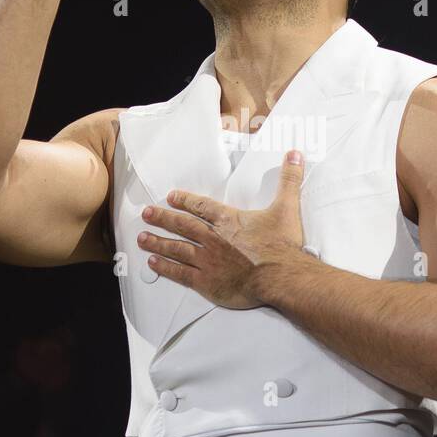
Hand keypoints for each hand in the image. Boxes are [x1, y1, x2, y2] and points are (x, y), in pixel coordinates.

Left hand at [139, 150, 306, 308]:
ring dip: (158, 241)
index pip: (201, 206)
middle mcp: (213, 238)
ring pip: (176, 248)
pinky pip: (180, 273)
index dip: (185, 200)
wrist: (280, 276)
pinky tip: (153, 263)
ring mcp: (207, 260)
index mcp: (228, 220)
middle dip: (163, 218)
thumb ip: (289, 179)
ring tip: (142, 237)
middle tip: (147, 214)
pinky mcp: (206, 282)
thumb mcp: (287, 207)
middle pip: (182, 225)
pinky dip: (165, 267)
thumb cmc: (282, 246)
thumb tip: (295, 154)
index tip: (172, 196)